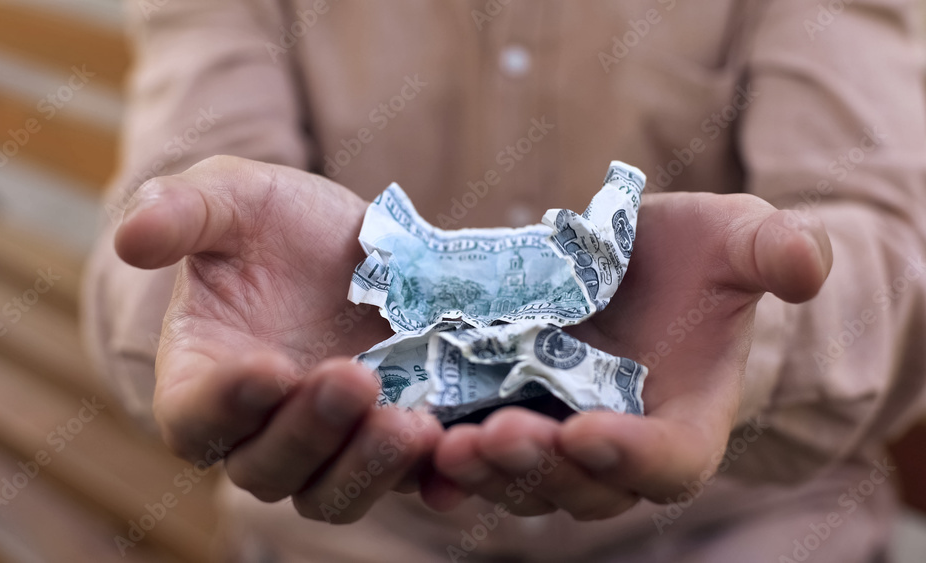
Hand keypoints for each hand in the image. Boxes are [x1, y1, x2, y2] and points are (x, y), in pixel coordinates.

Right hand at [115, 156, 443, 522]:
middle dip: (310, 431)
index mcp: (201, 377)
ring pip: (332, 493)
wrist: (348, 239)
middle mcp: (259, 428)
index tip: (267, 367)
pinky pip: (405, 484)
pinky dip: (430, 481)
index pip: (194, 418)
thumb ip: (182, 212)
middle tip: (354, 379)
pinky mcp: (387, 444)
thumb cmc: (271, 222)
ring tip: (412, 423)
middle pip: (268, 468)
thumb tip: (129, 239)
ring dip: (368, 468)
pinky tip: (457, 453)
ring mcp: (328, 444)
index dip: (223, 404)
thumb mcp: (231, 196)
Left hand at [432, 192, 831, 518]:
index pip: (669, 463)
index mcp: (684, 423)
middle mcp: (615, 450)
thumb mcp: (736, 240)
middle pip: (583, 487)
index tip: (591, 428)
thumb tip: (806, 267)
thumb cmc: (694, 261)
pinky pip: (475, 458)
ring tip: (450, 442)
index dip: (633, 456)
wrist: (627, 266)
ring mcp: (553, 442)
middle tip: (502, 433)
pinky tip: (413, 444)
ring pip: (520, 482)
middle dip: (543, 467)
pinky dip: (445, 465)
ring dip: (486, 471)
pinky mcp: (501, 419)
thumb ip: (773, 251)